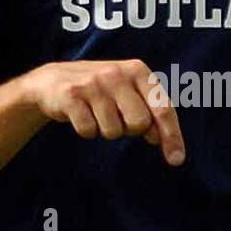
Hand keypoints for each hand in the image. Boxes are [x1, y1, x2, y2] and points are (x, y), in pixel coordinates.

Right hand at [25, 59, 185, 165]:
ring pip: (113, 131)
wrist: (53, 81)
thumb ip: (149, 112)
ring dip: (105, 129)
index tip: (176, 160)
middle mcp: (117, 73)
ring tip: (96, 113)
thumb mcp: (128, 93)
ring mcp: (93, 84)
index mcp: (138, 71)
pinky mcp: (71, 95)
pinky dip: (86, 130)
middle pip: (139, 123)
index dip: (172, 136)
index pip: (162, 108)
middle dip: (129, 129)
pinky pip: (89, 131)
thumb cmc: (101, 91)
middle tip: (116, 117)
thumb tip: (161, 139)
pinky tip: (80, 115)